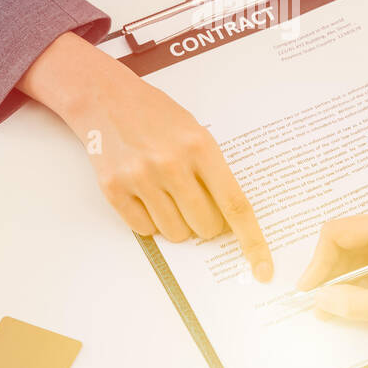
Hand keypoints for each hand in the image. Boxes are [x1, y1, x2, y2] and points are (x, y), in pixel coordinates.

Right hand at [19, 33, 273, 280]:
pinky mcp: (113, 189)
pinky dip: (150, 221)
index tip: (263, 269)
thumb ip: (212, 171)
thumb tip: (229, 221)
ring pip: (175, 233)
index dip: (252, 241)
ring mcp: (140, 178)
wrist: (105, 98)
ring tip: (166, 193)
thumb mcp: (195, 132)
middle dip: (207, 224)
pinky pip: (144, 230)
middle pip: (206, 226)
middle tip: (196, 202)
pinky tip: (145, 194)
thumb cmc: (156, 116)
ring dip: (177, 223)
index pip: (235, 205)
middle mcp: (170, 164)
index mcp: (200, 147)